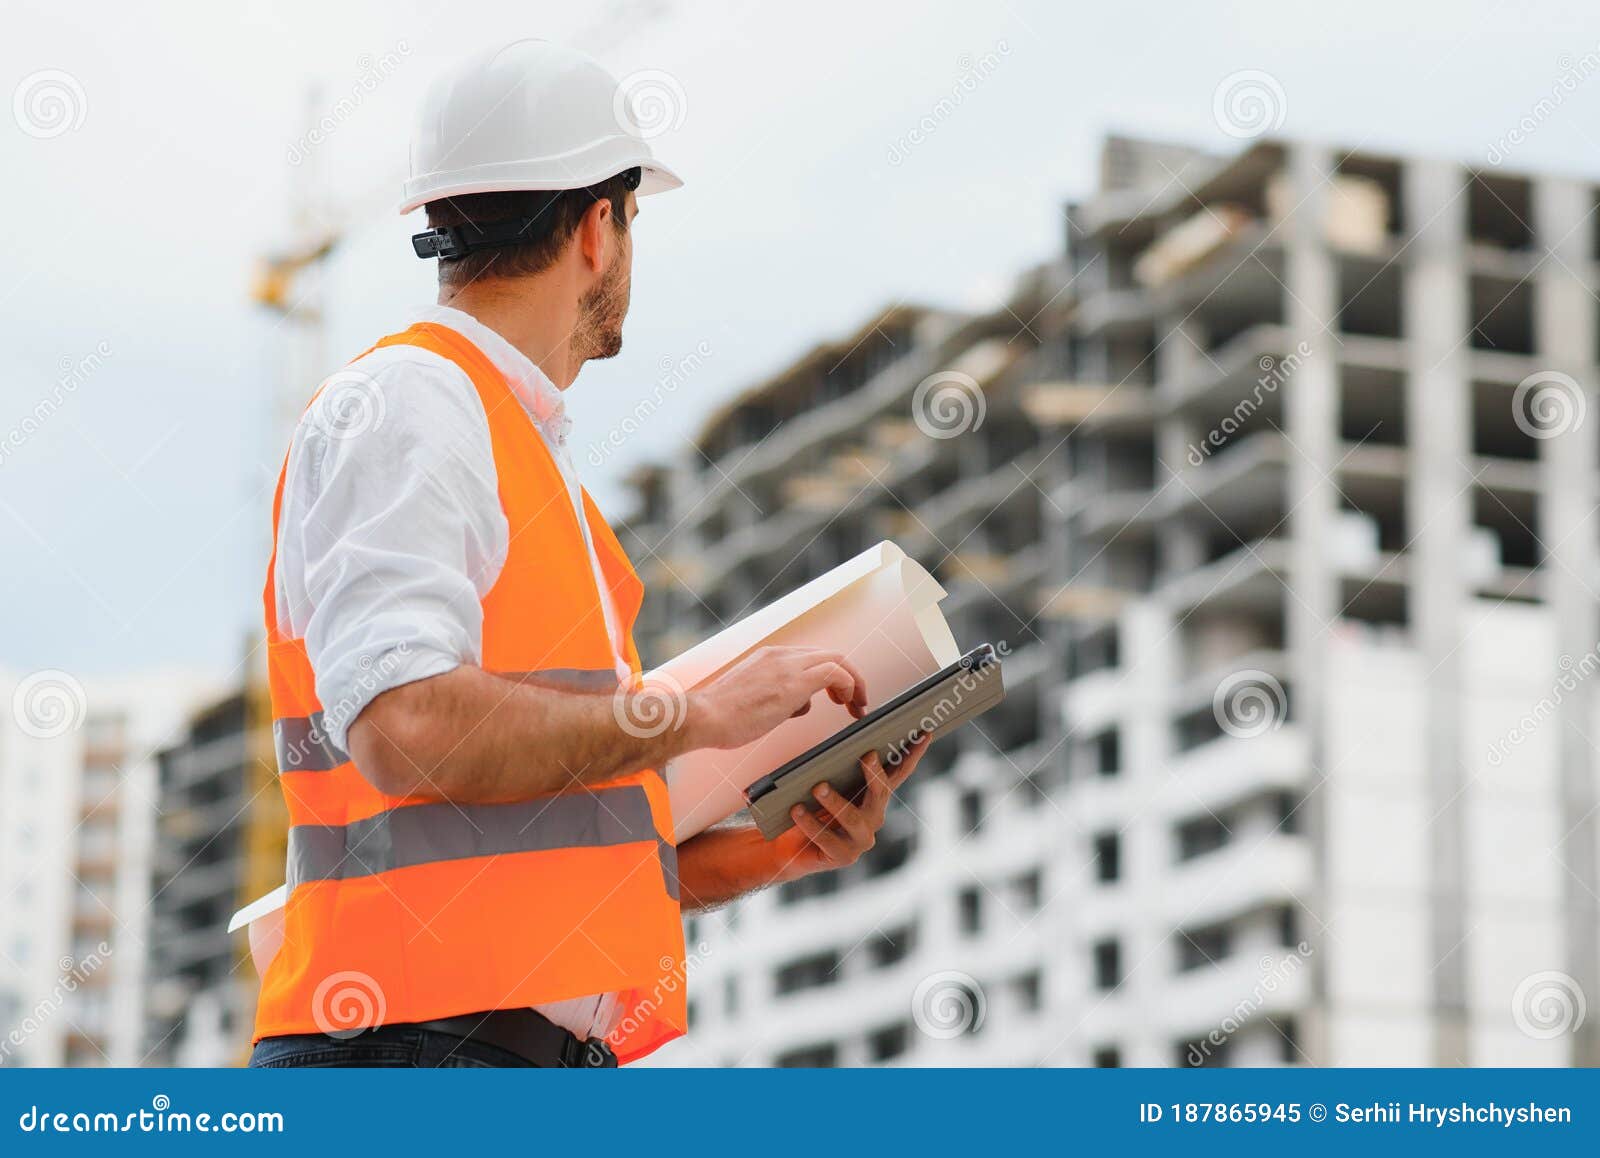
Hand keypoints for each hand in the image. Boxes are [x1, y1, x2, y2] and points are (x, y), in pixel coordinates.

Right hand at [683, 646, 867, 751]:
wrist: (703, 717)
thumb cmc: (720, 716)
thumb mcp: (753, 699)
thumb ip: (778, 697)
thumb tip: (797, 705)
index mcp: (769, 657)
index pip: (811, 658)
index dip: (830, 676)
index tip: (837, 696)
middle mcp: (780, 655)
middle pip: (829, 654)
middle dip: (849, 677)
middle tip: (855, 701)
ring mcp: (787, 665)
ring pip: (837, 659)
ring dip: (854, 682)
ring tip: (858, 705)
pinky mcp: (794, 681)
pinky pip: (836, 673)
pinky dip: (850, 686)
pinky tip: (850, 704)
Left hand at [771, 736, 929, 879]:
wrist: (791, 846)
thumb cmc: (810, 806)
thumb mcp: (825, 782)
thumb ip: (836, 767)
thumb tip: (836, 745)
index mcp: (873, 796)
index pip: (897, 773)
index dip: (912, 755)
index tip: (924, 734)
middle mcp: (874, 817)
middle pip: (881, 793)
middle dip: (875, 773)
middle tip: (866, 755)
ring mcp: (861, 839)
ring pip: (854, 818)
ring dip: (835, 801)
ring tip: (818, 787)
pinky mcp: (844, 856)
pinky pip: (828, 839)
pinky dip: (811, 823)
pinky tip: (797, 810)